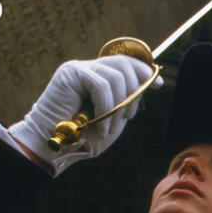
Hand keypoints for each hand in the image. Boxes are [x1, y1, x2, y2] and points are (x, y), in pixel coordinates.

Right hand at [6, 55, 163, 173]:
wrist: (53, 149)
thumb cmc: (82, 139)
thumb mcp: (114, 118)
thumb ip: (128, 100)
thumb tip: (150, 83)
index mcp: (98, 77)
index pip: (125, 63)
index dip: (144, 71)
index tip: (158, 84)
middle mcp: (88, 69)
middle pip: (124, 64)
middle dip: (134, 90)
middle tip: (128, 117)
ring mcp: (78, 69)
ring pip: (115, 76)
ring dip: (119, 106)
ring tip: (110, 128)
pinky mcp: (70, 74)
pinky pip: (101, 85)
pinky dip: (106, 108)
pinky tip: (101, 126)